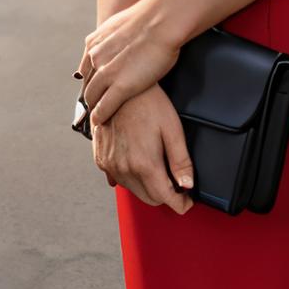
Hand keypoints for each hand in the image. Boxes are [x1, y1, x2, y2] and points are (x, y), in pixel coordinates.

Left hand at [78, 0, 180, 128]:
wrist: (162, 20)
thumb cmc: (152, 19)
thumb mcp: (122, 23)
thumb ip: (114, 37)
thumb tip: (119, 40)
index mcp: (95, 42)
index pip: (85, 69)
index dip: (90, 81)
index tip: (94, 89)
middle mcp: (95, 57)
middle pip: (87, 84)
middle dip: (90, 96)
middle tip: (94, 106)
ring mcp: (106, 73)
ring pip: (91, 98)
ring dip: (93, 108)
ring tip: (96, 118)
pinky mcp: (120, 87)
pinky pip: (103, 108)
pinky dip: (99, 117)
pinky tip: (100, 122)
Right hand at [92, 84, 195, 214]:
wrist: (119, 86)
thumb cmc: (147, 102)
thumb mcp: (172, 128)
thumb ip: (181, 161)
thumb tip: (188, 185)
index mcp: (145, 164)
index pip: (165, 198)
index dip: (180, 203)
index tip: (187, 201)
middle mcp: (124, 169)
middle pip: (149, 198)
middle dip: (165, 195)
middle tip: (175, 181)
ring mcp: (110, 165)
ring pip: (133, 190)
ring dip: (147, 187)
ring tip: (157, 166)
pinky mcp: (101, 158)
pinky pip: (117, 179)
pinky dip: (130, 178)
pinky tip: (138, 162)